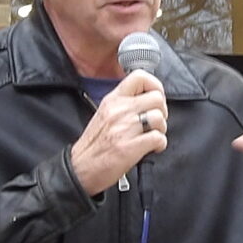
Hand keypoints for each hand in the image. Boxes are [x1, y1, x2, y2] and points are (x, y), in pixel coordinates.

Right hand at [70, 70, 167, 195]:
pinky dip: (159, 145)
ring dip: (161, 129)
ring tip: (151, 136)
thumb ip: (124, 103)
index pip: (140, 76)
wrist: (81, 167)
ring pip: (159, 118)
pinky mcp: (130, 147)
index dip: (155, 86)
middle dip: (162, 111)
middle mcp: (119, 110)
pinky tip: (151, 148)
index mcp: (113, 100)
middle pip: (157, 98)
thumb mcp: (104, 113)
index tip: (155, 99)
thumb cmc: (94, 143)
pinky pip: (158, 138)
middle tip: (154, 123)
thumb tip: (147, 98)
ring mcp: (125, 128)